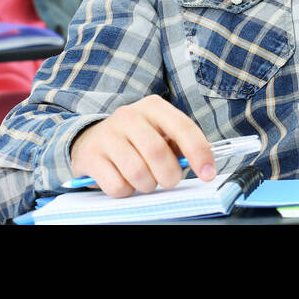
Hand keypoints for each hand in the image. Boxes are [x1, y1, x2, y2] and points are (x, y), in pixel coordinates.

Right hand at [69, 96, 215, 197]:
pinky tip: (125, 181)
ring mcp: (107, 135)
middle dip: (169, 175)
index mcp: (153, 106)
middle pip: (157, 152)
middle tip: (169, 180)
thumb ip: (181, 144)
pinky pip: (117, 185)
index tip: (208, 174)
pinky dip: (127, 191)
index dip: (199, 152)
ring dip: (147, 185)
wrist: (90, 140)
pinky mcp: (91, 156)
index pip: (182, 127)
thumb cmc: (136, 139)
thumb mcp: (159, 132)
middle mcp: (129, 116)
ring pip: (137, 172)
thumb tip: (205, 163)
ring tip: (145, 180)